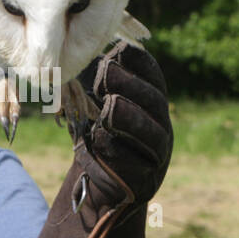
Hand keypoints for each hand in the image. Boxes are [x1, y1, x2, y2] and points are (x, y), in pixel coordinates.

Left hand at [75, 41, 172, 203]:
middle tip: (105, 72)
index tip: (118, 50)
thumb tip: (78, 53)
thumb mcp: (95, 107)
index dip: (138, 62)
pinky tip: (99, 138)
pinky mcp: (145, 181)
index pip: (153, 76)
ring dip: (129, 116)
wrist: (100, 187)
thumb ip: (96, 84)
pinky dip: (117, 150)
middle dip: (129, 84)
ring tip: (109, 105)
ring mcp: (157, 155)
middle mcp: (161, 126)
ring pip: (152, 134)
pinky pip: (135, 164)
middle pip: (154, 101)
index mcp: (152, 103)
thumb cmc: (98, 137)